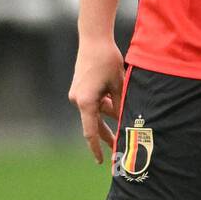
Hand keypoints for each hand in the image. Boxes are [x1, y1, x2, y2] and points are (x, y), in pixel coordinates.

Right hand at [67, 37, 125, 165]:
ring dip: (107, 115)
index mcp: (86, 102)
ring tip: (122, 119)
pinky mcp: (79, 88)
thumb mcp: (118, 85)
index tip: (100, 160)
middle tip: (117, 148)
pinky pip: (92, 102)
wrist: (94, 39)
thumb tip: (124, 122)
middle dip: (106, 135)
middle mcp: (77, 100)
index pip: (90, 132)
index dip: (96, 148)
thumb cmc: (107, 60)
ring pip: (94, 111)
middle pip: (93, 123)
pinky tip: (113, 100)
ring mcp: (76, 94)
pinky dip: (103, 104)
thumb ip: (119, 105)